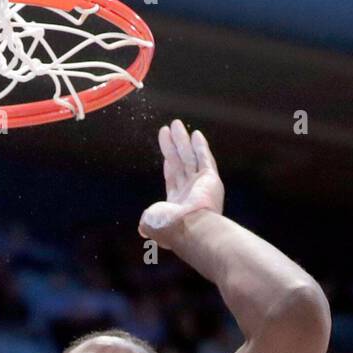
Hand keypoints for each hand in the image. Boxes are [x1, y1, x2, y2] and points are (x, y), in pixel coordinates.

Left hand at [138, 120, 223, 250]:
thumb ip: (147, 219)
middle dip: (174, 145)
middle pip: (180, 162)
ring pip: (189, 156)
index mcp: (177, 203)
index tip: (166, 152)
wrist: (189, 229)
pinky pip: (204, 158)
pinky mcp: (211, 179)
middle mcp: (190, 192)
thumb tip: (141, 229)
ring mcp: (201, 185)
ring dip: (183, 140)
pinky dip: (200, 146)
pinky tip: (195, 134)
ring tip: (176, 123)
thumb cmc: (169, 228)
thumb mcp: (150, 223)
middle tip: (170, 128)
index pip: (172, 177)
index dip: (169, 163)